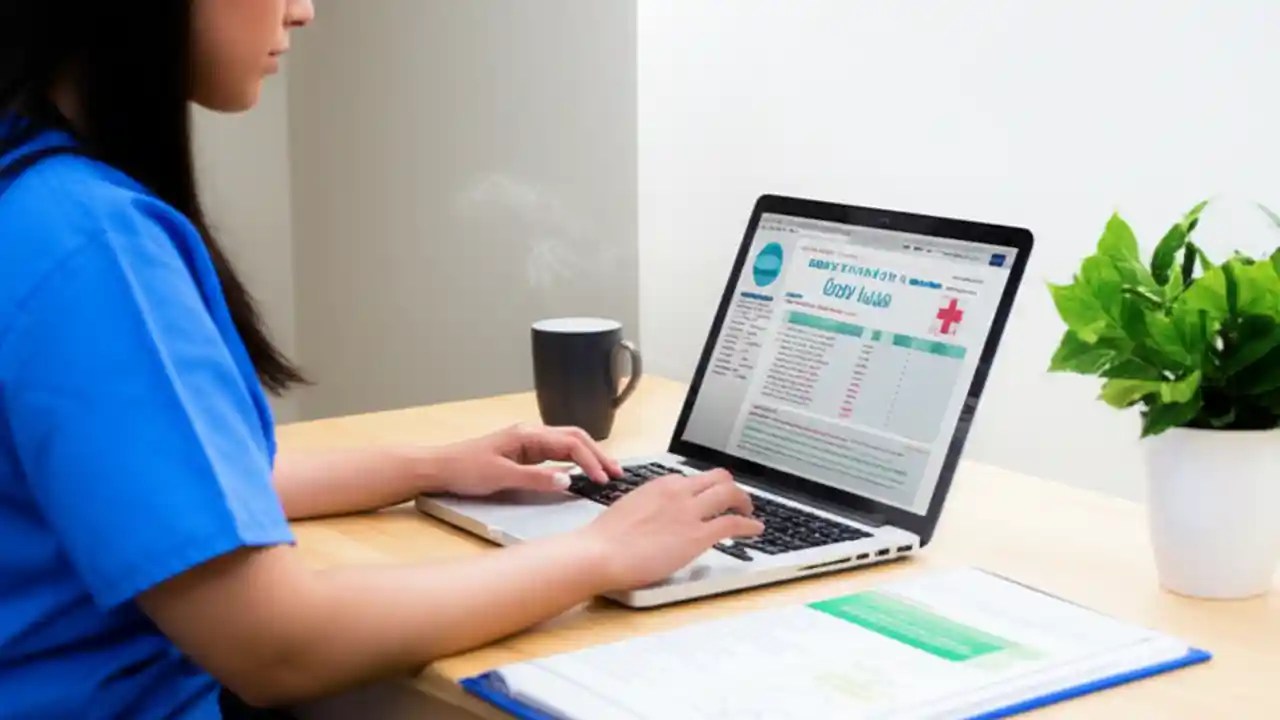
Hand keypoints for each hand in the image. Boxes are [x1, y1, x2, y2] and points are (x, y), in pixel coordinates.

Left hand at [431, 424, 622, 496]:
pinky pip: (556, 453)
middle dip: (598, 454)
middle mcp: (531, 434)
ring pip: (567, 444)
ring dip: (588, 456)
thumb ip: (536, 479)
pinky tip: (581, 472)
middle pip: (575, 438)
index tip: (603, 479)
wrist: (439, 467)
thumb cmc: (465, 469)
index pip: (570, 444)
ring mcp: (527, 443)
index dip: (591, 461)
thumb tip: (569, 480)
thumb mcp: (501, 477)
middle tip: (617, 473)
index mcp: (528, 435)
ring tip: (606, 472)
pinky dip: (574, 460)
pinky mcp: (523, 453)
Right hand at [578, 470, 764, 589]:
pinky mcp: (698, 535)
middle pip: (719, 478)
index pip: (695, 479)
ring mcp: (690, 512)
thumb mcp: (630, 508)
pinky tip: (754, 529)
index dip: (708, 488)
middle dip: (732, 488)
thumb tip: (657, 516)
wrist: (601, 553)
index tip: (711, 496)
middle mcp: (679, 491)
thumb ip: (650, 506)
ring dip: (744, 502)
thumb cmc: (606, 538)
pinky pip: (733, 523)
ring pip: (730, 494)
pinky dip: (749, 524)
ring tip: (749, 512)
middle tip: (737, 500)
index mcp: (661, 484)